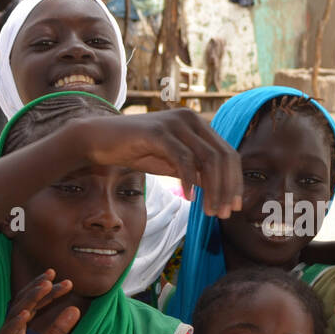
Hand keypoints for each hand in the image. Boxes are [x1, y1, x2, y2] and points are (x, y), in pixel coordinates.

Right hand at [0, 269, 78, 333]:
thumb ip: (57, 331)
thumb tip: (75, 310)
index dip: (48, 292)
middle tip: (55, 275)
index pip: (35, 304)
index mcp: (21, 328)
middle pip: (25, 302)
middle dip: (40, 288)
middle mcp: (11, 329)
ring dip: (30, 298)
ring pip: (16, 313)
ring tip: (44, 286)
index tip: (65, 281)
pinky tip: (25, 313)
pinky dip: (16, 322)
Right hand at [71, 111, 242, 217]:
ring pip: (207, 158)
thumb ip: (194, 172)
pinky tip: (188, 199)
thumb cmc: (134, 151)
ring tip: (208, 211)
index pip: (227, 153)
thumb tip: (219, 191)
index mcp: (197, 124)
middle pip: (223, 156)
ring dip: (212, 189)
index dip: (234, 182)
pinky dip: (188, 181)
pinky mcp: (159, 132)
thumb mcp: (170, 164)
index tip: (232, 207)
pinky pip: (182, 159)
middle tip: (223, 214)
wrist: (100, 140)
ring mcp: (176, 123)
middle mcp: (191, 119)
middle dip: (227, 188)